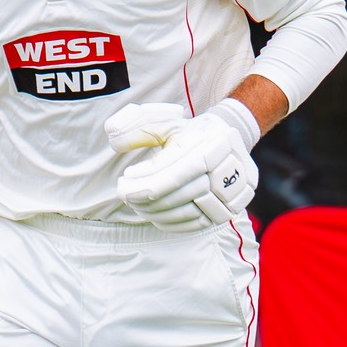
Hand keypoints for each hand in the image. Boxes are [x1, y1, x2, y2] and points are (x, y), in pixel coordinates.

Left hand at [107, 101, 258, 227]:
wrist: (229, 143)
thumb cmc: (191, 133)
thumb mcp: (165, 122)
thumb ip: (137, 126)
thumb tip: (114, 139)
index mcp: (215, 143)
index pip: (178, 170)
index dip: (148, 180)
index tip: (124, 182)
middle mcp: (229, 169)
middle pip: (183, 193)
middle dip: (148, 198)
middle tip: (124, 195)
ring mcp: (232, 194)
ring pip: (189, 211)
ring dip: (156, 212)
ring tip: (136, 204)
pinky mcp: (228, 211)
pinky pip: (196, 224)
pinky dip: (171, 222)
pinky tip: (153, 214)